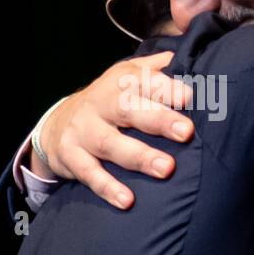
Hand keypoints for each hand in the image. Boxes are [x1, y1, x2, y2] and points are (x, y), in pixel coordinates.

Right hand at [33, 51, 194, 208]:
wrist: (57, 124)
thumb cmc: (110, 101)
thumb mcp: (129, 76)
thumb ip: (160, 68)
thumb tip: (196, 54)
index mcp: (122, 81)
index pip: (145, 81)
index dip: (168, 88)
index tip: (192, 97)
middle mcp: (102, 102)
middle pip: (129, 108)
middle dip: (158, 119)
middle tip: (187, 132)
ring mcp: (84, 129)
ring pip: (110, 142)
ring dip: (138, 156)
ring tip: (166, 169)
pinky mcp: (70, 155)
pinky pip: (89, 173)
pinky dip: (107, 187)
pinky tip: (127, 200)